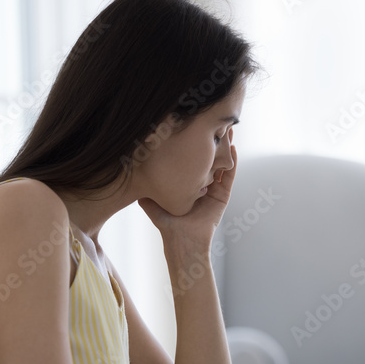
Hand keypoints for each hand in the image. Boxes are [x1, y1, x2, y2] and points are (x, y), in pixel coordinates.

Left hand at [138, 127, 236, 248]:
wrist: (182, 241)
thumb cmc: (168, 225)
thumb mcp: (154, 203)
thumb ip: (145, 191)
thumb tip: (132, 176)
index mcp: (189, 185)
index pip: (193, 161)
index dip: (194, 146)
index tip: (192, 129)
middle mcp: (203, 186)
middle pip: (209, 158)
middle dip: (212, 141)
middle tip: (212, 122)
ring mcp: (214, 191)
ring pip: (222, 164)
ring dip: (225, 147)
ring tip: (227, 129)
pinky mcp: (222, 197)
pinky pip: (230, 177)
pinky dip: (232, 163)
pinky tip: (233, 148)